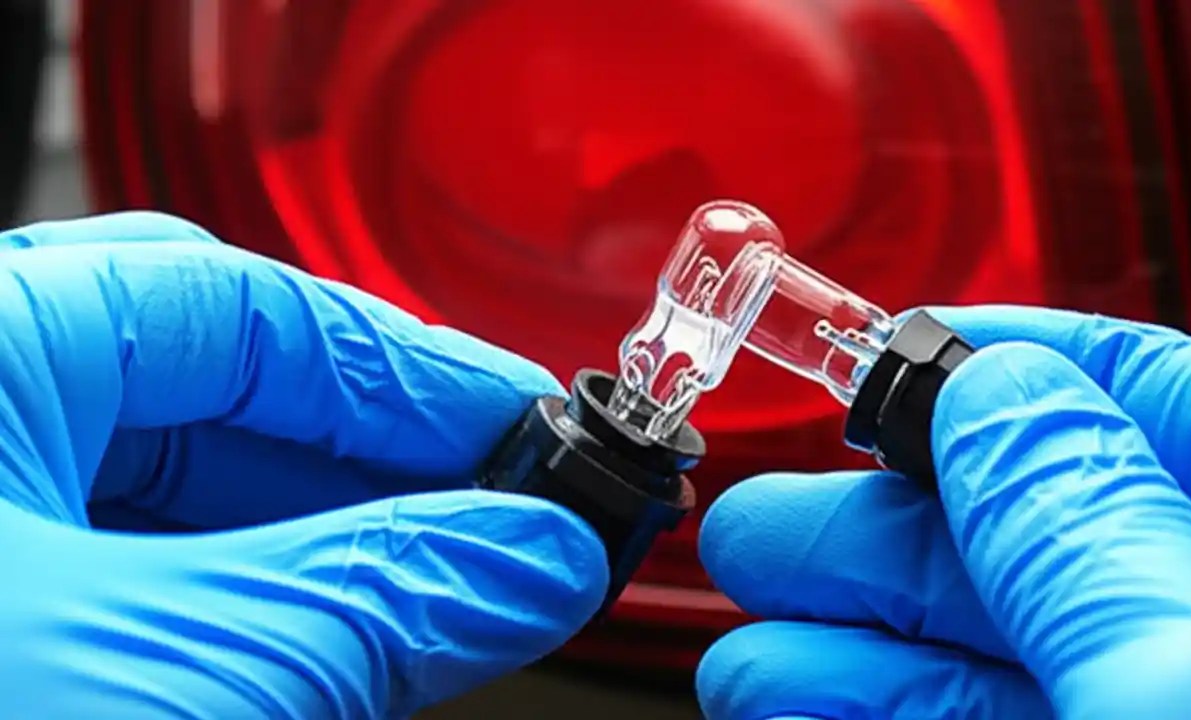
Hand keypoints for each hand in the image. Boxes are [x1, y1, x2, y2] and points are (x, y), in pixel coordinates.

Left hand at [0, 213, 605, 718]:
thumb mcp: (165, 670)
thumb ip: (370, 598)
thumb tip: (538, 554)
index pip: (249, 308)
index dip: (421, 374)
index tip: (542, 431)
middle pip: (227, 394)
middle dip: (388, 469)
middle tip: (517, 521)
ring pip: (190, 491)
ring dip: (337, 548)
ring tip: (454, 593)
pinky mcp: (7, 600)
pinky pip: (145, 567)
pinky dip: (259, 602)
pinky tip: (343, 638)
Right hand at [696, 305, 1190, 718]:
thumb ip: (1086, 527)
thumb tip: (991, 386)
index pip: (1187, 404)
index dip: (1027, 359)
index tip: (902, 342)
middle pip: (1056, 534)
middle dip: (885, 520)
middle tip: (770, 513)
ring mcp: (1180, 711)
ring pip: (1002, 646)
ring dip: (851, 627)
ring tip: (750, 616)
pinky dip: (874, 708)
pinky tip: (788, 687)